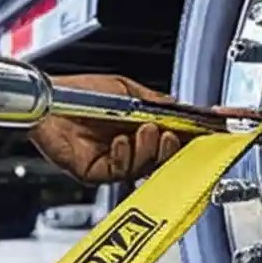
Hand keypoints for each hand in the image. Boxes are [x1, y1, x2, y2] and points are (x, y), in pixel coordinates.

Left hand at [28, 74, 225, 182]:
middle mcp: (130, 146)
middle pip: (164, 158)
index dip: (196, 137)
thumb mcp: (126, 90)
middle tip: (173, 135)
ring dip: (149, 150)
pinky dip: (124, 156)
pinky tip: (120, 141)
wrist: (46, 100)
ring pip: (145, 168)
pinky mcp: (96, 172)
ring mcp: (114, 161)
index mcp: (141, 126)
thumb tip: (182, 109)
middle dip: (173, 149)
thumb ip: (156, 102)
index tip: (215, 133)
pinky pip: (119, 172)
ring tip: (145, 130)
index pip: (176, 135)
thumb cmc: (77, 92)